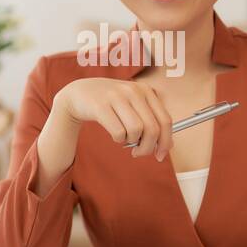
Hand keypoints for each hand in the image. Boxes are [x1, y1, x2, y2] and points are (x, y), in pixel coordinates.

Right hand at [55, 77, 174, 161]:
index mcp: (146, 90)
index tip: (160, 156)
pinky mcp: (101, 106)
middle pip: (152, 129)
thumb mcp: (133, 106)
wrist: (79, 93)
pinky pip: (118, 132)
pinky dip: (118, 139)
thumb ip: (150, 121)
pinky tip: (114, 134)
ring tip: (124, 139)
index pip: (165, 120)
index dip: (165, 142)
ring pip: (136, 131)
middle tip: (138, 153)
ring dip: (131, 142)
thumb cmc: (111, 104)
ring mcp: (117, 96)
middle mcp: (133, 90)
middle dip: (147, 147)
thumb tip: (167, 146)